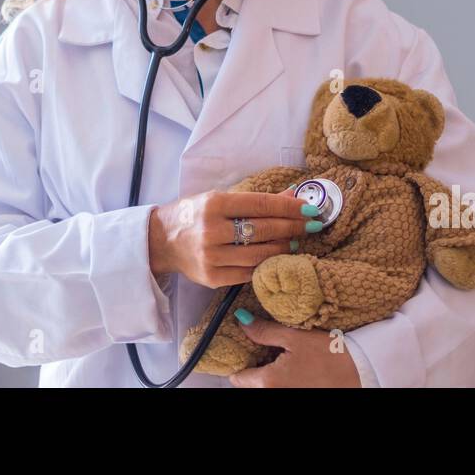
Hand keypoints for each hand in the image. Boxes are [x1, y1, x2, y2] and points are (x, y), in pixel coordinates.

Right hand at [149, 189, 315, 288]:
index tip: (309, 209)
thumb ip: (254, 200)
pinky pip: (249, 273)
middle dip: (293, 227)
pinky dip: (267, 265)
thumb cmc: (195, 214)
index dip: (289, 207)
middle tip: (311, 225)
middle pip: (263, 230)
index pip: (260, 205)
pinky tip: (278, 258)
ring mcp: (211, 257)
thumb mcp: (220, 198)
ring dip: (284, 248)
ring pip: (259, 254)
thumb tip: (291, 195)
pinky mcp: (212, 278)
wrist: (162, 240)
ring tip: (296, 242)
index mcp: (214, 204)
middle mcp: (212, 230)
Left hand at [227, 317, 361, 386]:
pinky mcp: (297, 398)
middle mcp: (273, 396)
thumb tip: (241, 321)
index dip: (239, 359)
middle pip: (250, 384)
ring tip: (278, 354)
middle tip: (263, 346)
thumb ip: (264, 331)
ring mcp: (286, 399)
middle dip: (253, 365)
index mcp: (268, 382)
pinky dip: (280, 379)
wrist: (361, 372)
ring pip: (264, 387)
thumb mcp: (294, 337)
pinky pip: (279, 389)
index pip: (237, 377)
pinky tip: (291, 366)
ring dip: (266, 373)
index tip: (244, 345)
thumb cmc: (329, 354)